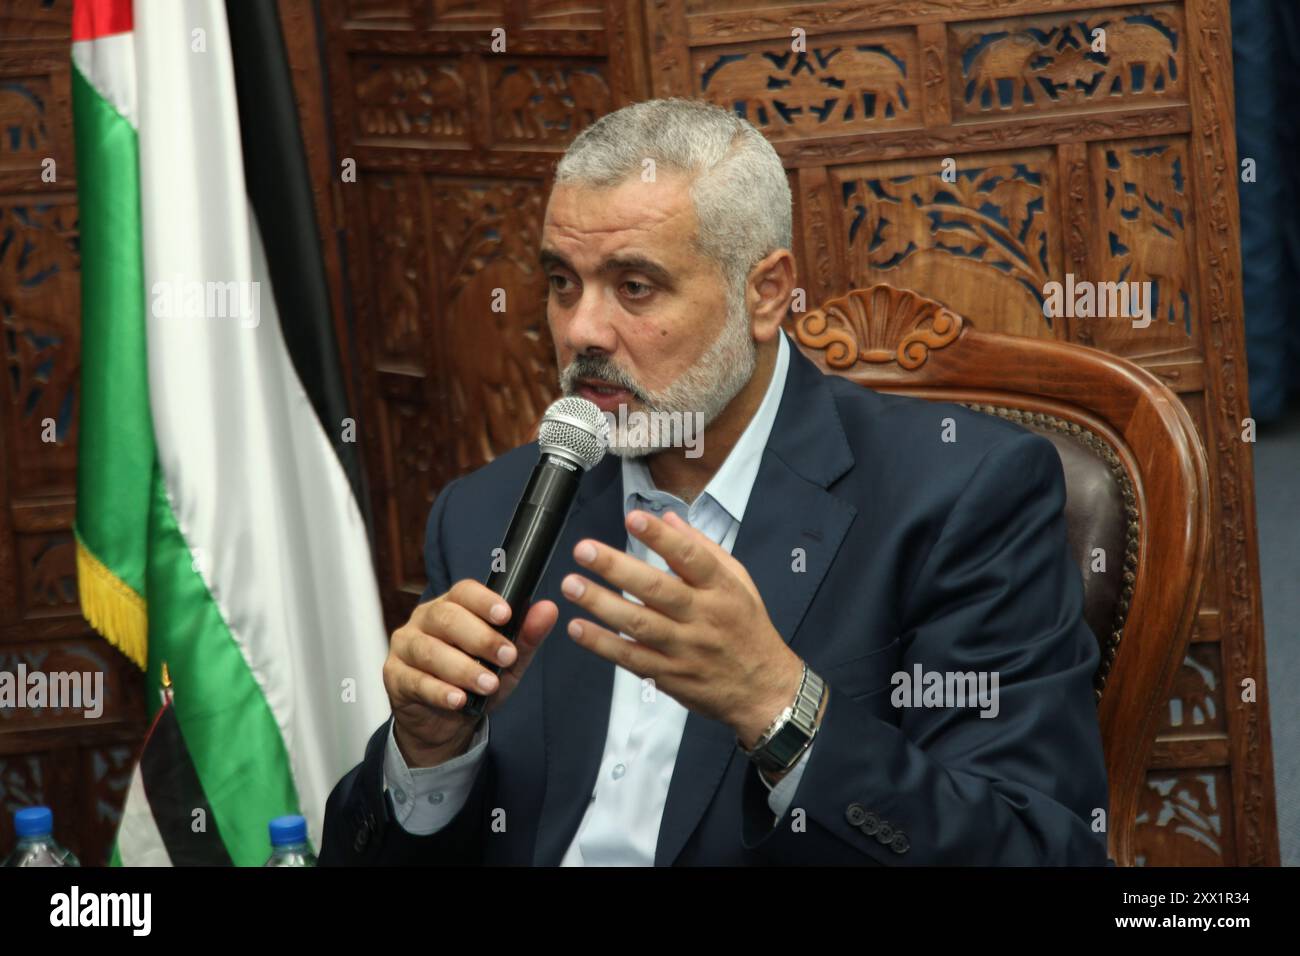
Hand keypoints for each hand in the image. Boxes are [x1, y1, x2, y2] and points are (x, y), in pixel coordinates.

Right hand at [384, 580, 557, 766]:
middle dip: (480, 638)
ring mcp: (405, 647)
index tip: (506, 615)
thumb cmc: (475, 682)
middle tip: (507, 657)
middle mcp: (424, 620)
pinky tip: (459, 700)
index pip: (464, 592)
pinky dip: (439, 691)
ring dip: (463, 668)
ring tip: (488, 684)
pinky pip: (415, 681)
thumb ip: (525, 636)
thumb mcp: (507, 662)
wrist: (443, 721)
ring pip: (429, 650)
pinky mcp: (394, 676)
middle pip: (446, 618)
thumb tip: (548, 609)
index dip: (484, 601)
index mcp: (451, 606)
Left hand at [560, 509, 803, 746]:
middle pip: (657, 589)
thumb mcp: (739, 582)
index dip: (661, 538)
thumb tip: (668, 519)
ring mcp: (685, 648)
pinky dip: (603, 644)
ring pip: (639, 624)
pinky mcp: (669, 675)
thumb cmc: (748, 628)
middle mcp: (703, 617)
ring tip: (571, 585)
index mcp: (722, 589)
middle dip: (617, 568)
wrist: (763, 689)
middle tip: (584, 550)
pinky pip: (631, 658)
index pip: (691, 557)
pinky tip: (578, 628)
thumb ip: (702, 548)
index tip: (633, 518)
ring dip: (601, 604)